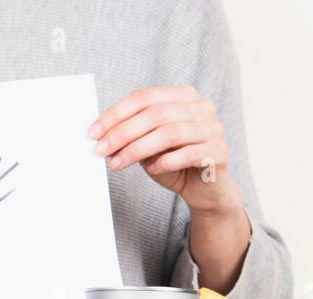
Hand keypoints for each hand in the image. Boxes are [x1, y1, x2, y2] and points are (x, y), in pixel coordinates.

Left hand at [88, 85, 240, 215]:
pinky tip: (153, 169)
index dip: (116, 113)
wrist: (205, 189)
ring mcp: (213, 127)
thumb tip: (100, 136)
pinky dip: (165, 162)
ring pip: (169, 133)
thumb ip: (131, 136)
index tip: (94, 132)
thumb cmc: (174, 163)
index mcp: (183, 96)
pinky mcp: (219, 151)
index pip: (145, 97)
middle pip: (155, 114)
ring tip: (118, 163)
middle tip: (100, 150)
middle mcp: (201, 107)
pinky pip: (188, 154)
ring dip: (137, 149)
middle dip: (122, 133)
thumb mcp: (148, 146)